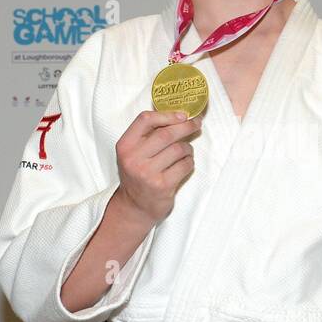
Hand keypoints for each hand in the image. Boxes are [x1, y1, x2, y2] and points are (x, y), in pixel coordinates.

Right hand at [113, 109, 203, 223]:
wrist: (135, 206)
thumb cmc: (138, 174)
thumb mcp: (134, 153)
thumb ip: (149, 135)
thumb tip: (178, 115)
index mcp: (125, 145)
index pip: (145, 120)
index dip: (167, 115)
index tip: (182, 115)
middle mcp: (133, 158)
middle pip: (166, 134)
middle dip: (186, 127)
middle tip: (196, 124)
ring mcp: (147, 173)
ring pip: (178, 149)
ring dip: (187, 148)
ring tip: (186, 151)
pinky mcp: (162, 185)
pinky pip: (184, 165)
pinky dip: (189, 162)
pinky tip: (184, 164)